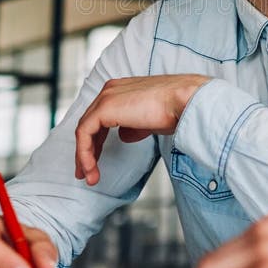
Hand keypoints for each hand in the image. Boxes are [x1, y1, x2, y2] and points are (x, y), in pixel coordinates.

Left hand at [74, 74, 209, 184]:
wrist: (184, 101)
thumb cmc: (175, 109)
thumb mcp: (149, 121)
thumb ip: (134, 127)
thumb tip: (123, 136)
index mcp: (120, 90)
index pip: (99, 118)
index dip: (95, 142)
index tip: (94, 162)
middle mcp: (110, 91)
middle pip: (89, 124)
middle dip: (86, 151)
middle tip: (85, 172)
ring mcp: (106, 98)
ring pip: (84, 130)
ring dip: (84, 156)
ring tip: (89, 177)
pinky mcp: (104, 108)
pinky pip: (84, 134)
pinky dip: (85, 154)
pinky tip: (91, 168)